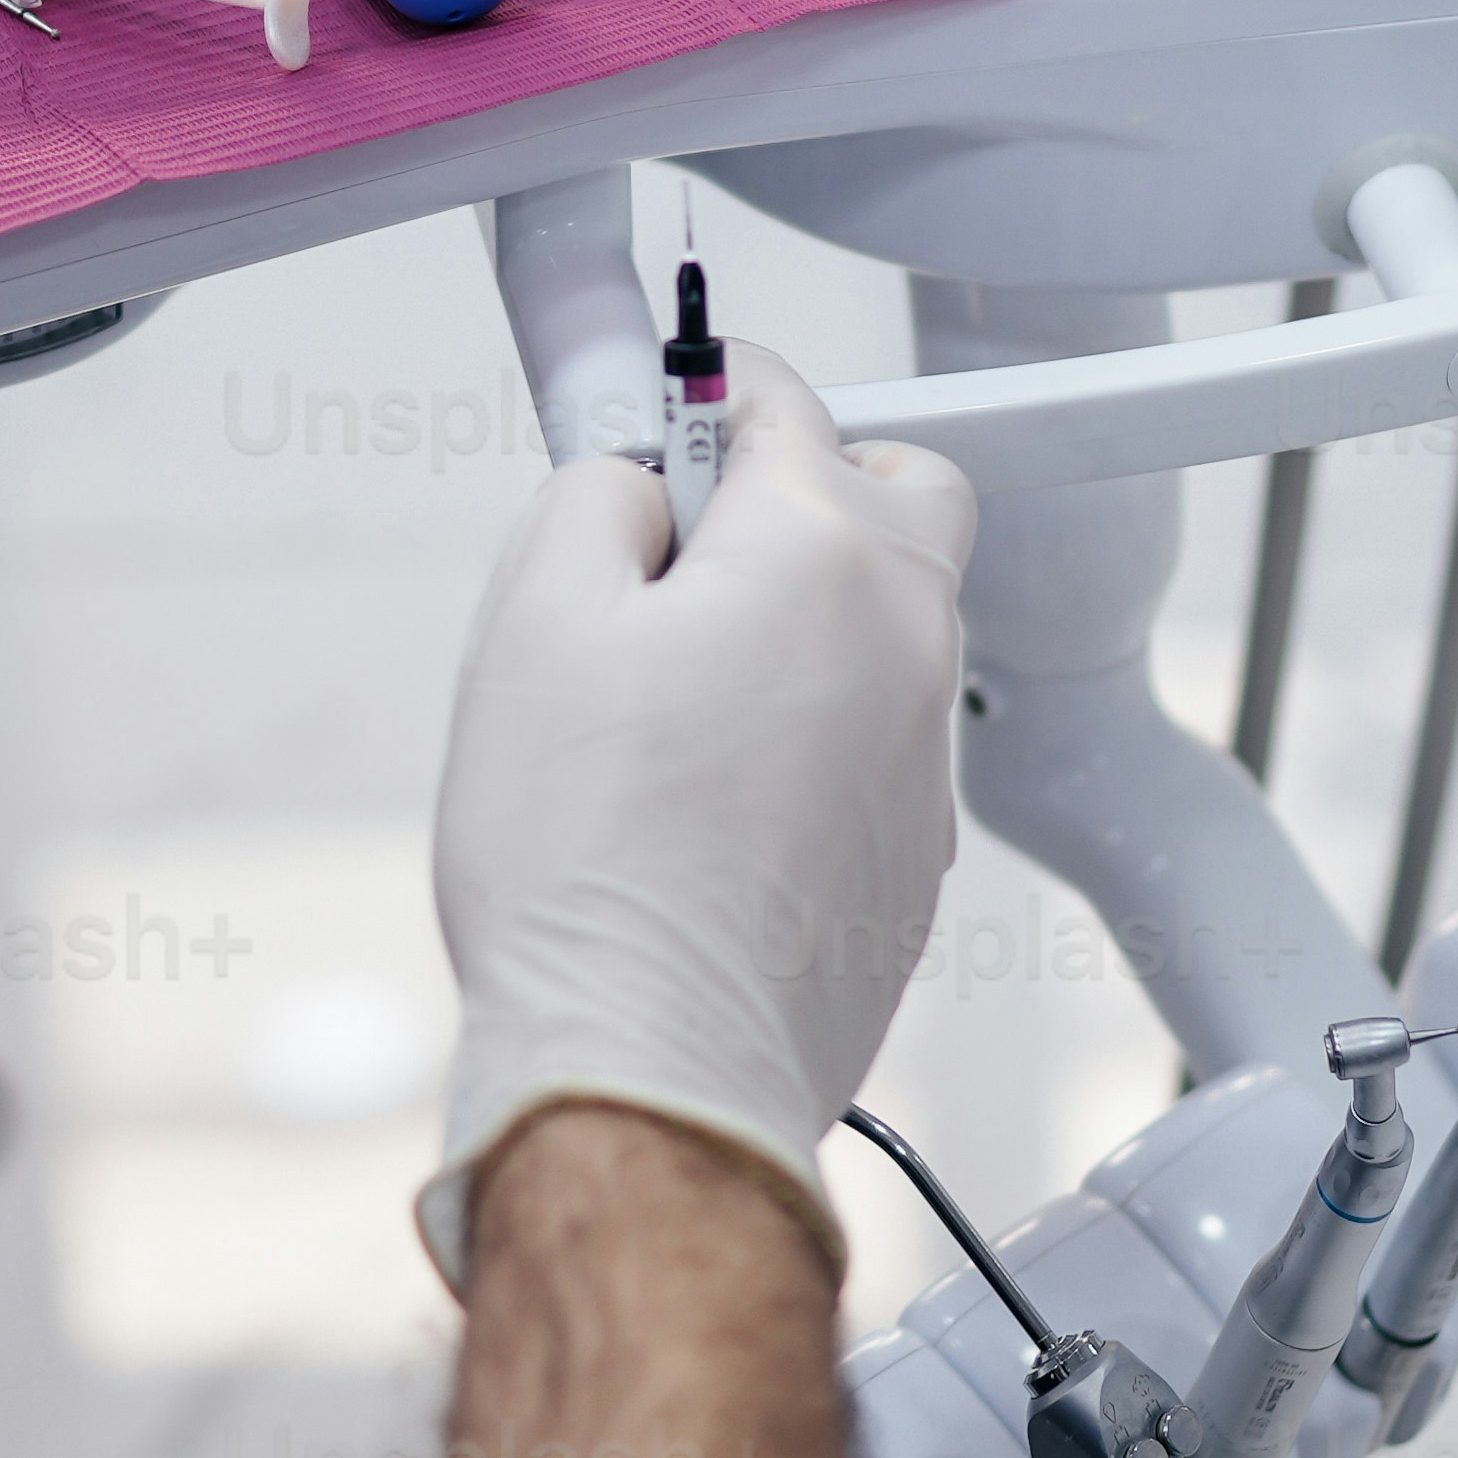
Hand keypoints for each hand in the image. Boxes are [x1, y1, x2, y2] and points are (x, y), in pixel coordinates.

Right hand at [421, 350, 976, 1283]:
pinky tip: (715, 795)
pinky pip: (883, 745)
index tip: (655, 405)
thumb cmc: (580, 860)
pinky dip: (821, 730)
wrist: (648, 1068)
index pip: (779, 401)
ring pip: (898, 626)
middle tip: (700, 536)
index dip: (697, 389)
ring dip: (814, 615)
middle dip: (816, 479)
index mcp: (821, 556)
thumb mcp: (531, 621)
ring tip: (681, 689)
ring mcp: (926, 760)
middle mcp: (906, 642)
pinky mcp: (916, 859)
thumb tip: (637, 484)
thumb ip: (593, 498)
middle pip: (903, 493)